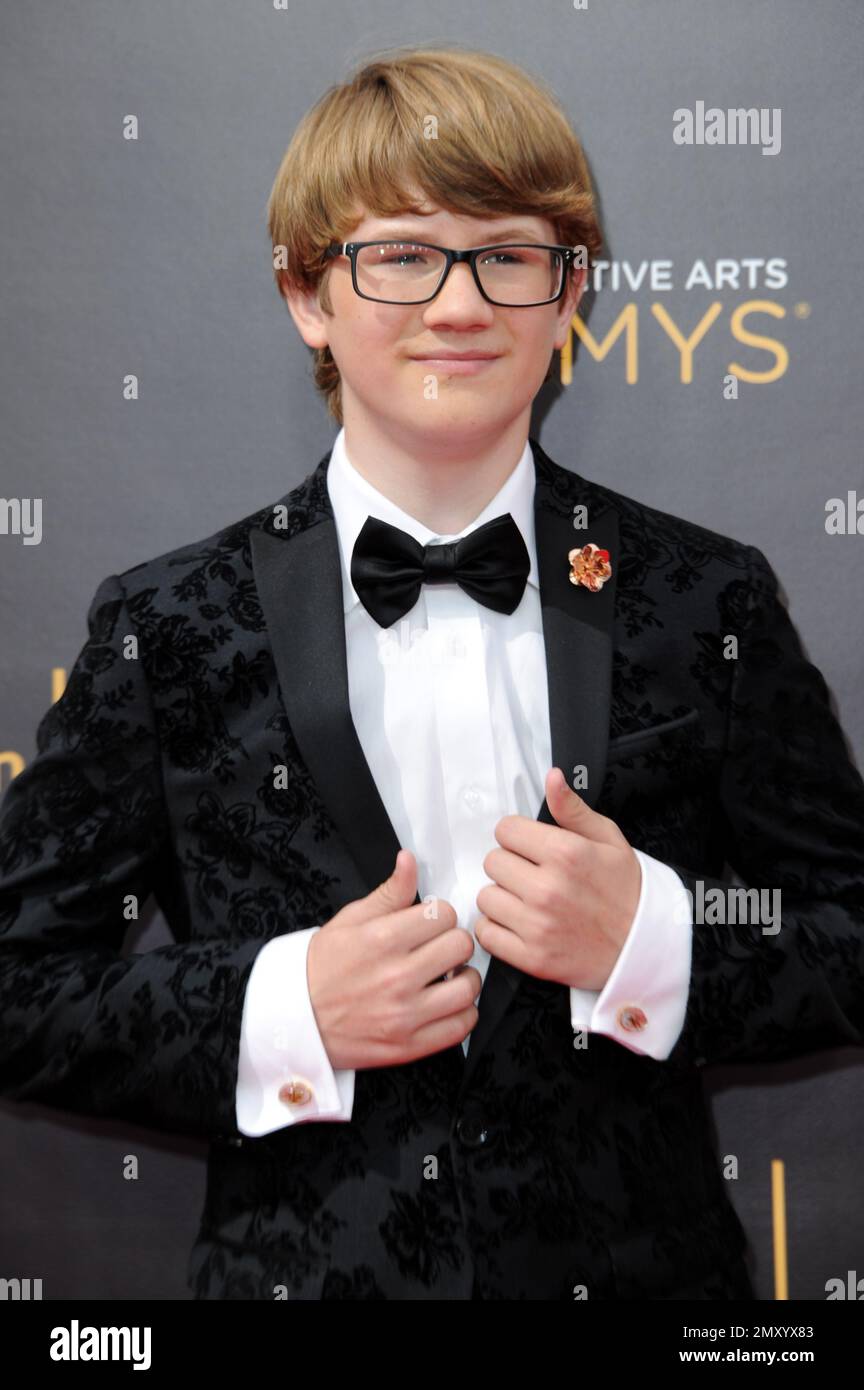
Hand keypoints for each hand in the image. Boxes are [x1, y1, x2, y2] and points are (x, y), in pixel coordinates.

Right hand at [306, 850, 480, 1070]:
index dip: (439, 916)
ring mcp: (404, 1015)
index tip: (429, 925)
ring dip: (464, 978)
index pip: (444, 915)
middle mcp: (397, 977)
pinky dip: (462, 1012)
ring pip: (469, 987)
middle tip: (439, 948)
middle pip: (461, 945)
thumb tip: (409, 859)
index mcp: (382, 939)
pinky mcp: (408, 1046)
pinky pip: (461, 1026)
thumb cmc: (322, 967)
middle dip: (453, 942)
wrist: (294, 1019)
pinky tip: (447, 1003)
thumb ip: (389, 892)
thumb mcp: (350, 920)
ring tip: (448, 976)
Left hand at [475, 767, 640, 990]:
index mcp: (566, 854)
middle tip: (533, 874)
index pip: (505, 830)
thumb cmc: (626, 890)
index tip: (530, 846)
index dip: (517, 835)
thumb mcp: (608, 839)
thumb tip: (552, 777)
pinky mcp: (532, 957)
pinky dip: (497, 929)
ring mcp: (538, 925)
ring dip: (502, 897)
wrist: (644, 947)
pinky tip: (520, 923)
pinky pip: (486, 933)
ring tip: (527, 900)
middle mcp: (548, 889)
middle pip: (492, 861)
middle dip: (510, 864)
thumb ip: (572, 808)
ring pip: (485, 897)